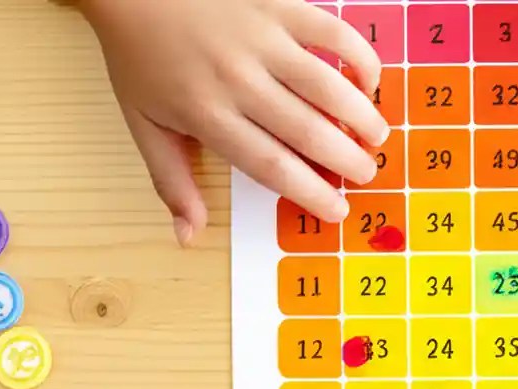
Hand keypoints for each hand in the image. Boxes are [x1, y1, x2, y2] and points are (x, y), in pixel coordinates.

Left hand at [77, 0, 385, 243]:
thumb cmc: (141, 57)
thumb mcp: (144, 124)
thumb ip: (171, 182)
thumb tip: (188, 236)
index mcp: (208, 115)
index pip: (272, 166)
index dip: (311, 193)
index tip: (336, 211)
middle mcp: (239, 81)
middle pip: (308, 132)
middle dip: (347, 161)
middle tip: (365, 173)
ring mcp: (262, 41)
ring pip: (328, 86)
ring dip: (361, 116)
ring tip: (377, 136)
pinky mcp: (278, 7)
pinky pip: (332, 33)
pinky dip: (359, 57)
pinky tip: (368, 79)